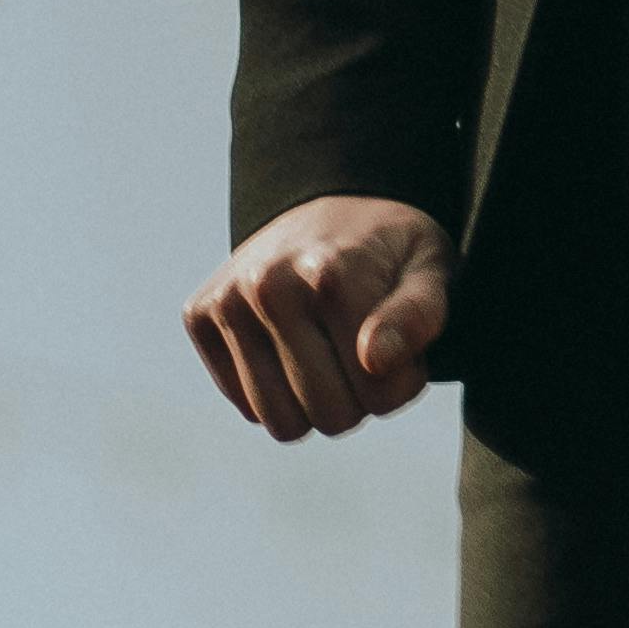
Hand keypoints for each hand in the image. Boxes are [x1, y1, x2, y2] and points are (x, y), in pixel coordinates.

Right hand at [187, 194, 448, 442]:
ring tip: (331, 358)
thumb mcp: (429, 269)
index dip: (404, 381)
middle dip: (360, 400)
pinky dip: (277, 392)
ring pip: (281, 422)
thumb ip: (418, 315)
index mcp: (332, 272)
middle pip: (329, 415)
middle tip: (366, 358)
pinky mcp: (198, 315)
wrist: (329, 204)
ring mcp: (227, 300)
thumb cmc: (389, 250)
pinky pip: (246, 406)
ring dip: (316, 405)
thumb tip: (373, 359)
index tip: (405, 349)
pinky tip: (293, 349)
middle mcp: (269, 285)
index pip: (379, 393)